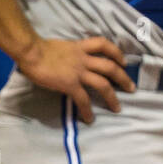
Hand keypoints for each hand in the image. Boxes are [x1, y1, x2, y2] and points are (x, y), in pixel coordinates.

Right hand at [17, 36, 133, 124]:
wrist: (31, 52)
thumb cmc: (40, 48)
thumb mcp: (62, 46)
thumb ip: (71, 52)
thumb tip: (71, 60)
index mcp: (81, 47)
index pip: (104, 45)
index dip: (116, 52)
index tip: (123, 62)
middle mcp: (84, 59)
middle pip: (110, 67)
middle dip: (123, 78)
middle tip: (131, 88)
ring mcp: (79, 72)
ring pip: (102, 84)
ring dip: (112, 97)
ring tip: (117, 108)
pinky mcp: (70, 84)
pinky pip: (83, 99)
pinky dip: (87, 110)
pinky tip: (90, 119)